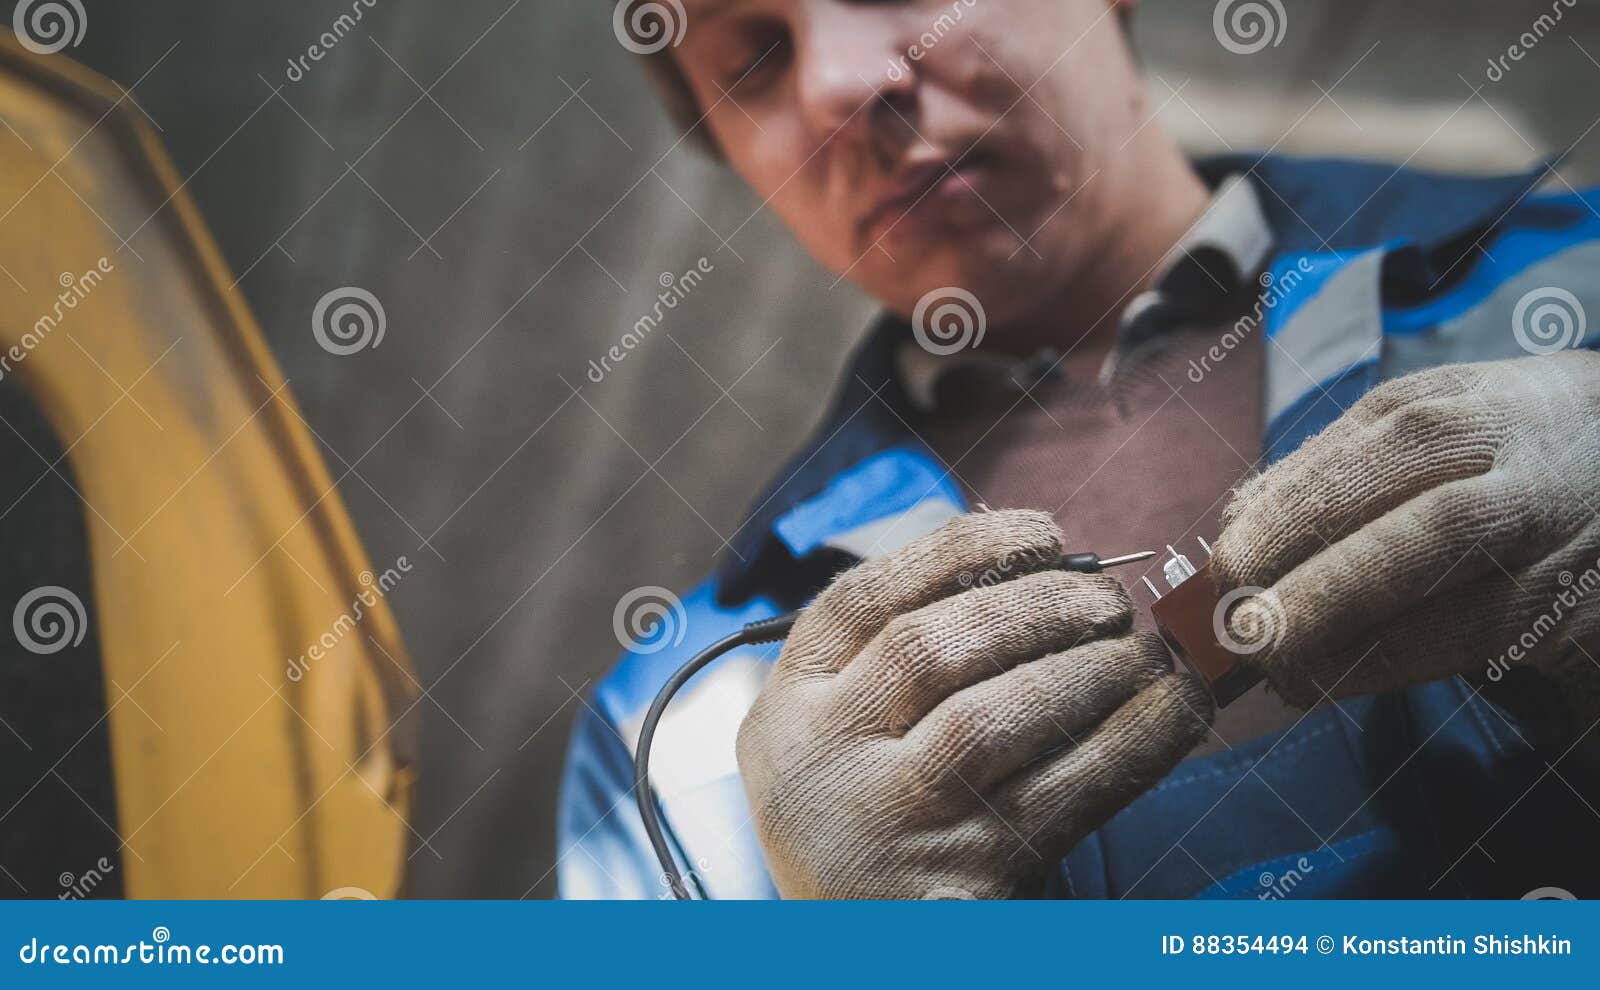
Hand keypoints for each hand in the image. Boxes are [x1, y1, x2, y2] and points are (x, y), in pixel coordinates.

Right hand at [735, 510, 1212, 898]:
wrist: (857, 946)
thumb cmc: (872, 813)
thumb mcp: (844, 731)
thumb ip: (901, 651)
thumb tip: (1043, 569)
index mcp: (790, 703)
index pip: (862, 598)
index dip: (960, 551)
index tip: (1042, 533)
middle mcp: (822, 759)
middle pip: (932, 649)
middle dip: (1038, 607)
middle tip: (1108, 602)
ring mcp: (885, 823)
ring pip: (995, 718)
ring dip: (1088, 671)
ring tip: (1143, 653)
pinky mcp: (956, 882)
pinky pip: (1060, 795)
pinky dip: (1129, 743)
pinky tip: (1171, 711)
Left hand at [1212, 351, 1599, 722]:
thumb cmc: (1493, 438)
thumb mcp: (1419, 417)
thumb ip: (1332, 465)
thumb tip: (1239, 519)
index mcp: (1464, 411)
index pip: (1375, 458)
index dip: (1295, 517)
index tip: (1226, 566)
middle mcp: (1525, 475)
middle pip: (1435, 532)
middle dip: (1332, 589)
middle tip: (1250, 631)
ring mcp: (1567, 547)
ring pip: (1475, 607)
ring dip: (1369, 651)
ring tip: (1283, 670)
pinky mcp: (1580, 610)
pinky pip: (1494, 647)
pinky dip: (1408, 666)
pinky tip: (1341, 679)